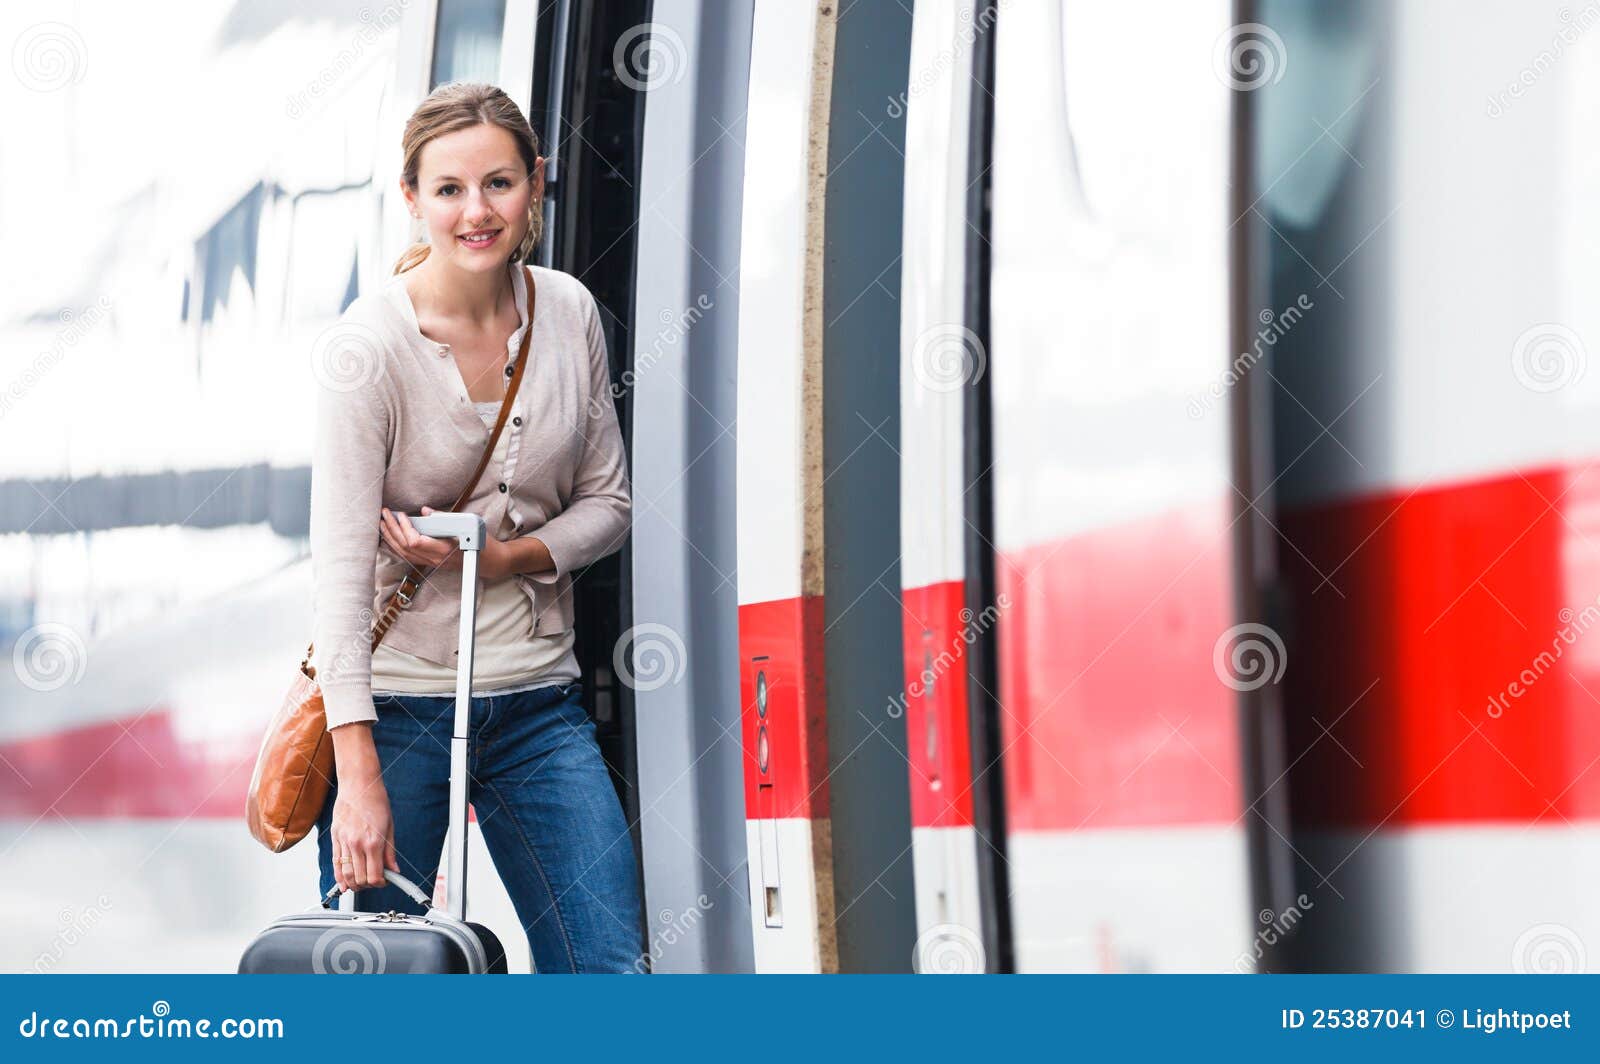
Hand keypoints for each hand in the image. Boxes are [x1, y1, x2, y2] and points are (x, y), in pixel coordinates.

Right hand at [329, 769, 397, 892]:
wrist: (359, 785)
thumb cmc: (375, 801)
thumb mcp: (390, 827)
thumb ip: (390, 852)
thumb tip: (395, 869)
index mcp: (373, 842)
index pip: (375, 876)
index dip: (381, 883)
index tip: (386, 880)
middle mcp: (357, 844)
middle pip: (359, 879)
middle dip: (368, 885)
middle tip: (375, 881)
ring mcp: (344, 842)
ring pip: (346, 875)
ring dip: (354, 885)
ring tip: (362, 883)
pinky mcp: (335, 838)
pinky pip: (335, 864)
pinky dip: (339, 877)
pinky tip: (344, 884)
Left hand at [381, 505, 509, 580]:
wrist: (490, 562)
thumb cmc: (482, 543)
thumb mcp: (468, 525)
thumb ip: (445, 519)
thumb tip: (424, 511)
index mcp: (444, 550)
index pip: (415, 541)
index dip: (404, 528)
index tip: (400, 514)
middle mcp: (435, 560)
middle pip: (405, 547)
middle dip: (392, 530)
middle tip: (385, 514)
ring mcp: (433, 564)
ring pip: (404, 554)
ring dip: (391, 538)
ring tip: (383, 524)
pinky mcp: (432, 564)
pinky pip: (409, 557)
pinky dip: (397, 546)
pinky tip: (391, 537)